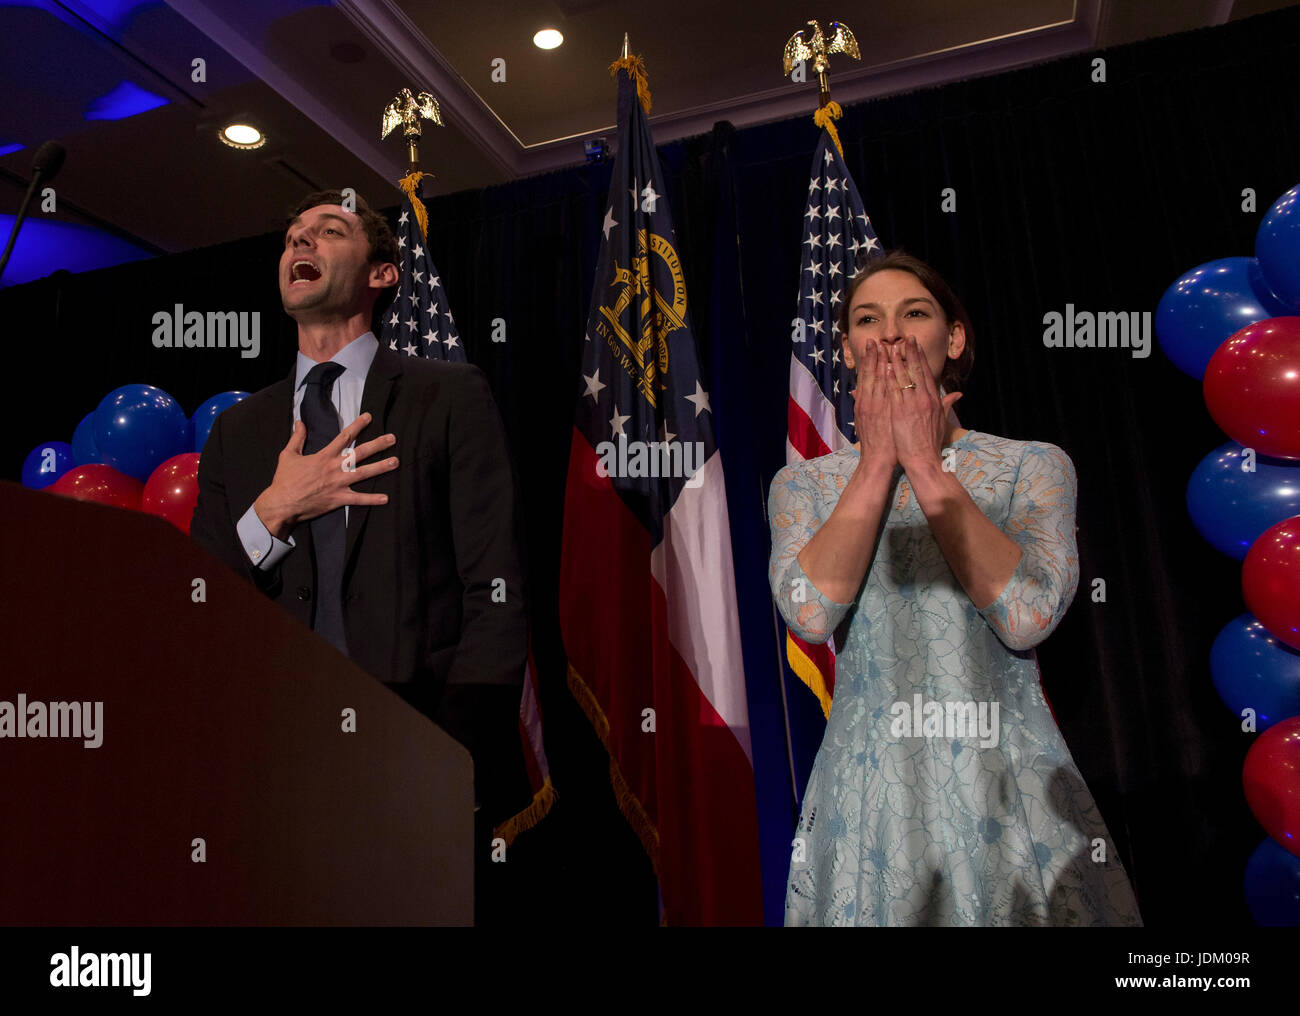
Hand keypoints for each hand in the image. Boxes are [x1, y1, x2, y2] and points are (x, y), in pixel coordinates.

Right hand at [254, 412, 397, 539]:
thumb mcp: (288, 455)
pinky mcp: (338, 499)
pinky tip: (386, 498)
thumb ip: (297, 438)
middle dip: (378, 444)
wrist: (282, 503)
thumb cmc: (284, 480)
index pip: (344, 436)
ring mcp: (338, 484)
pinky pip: (358, 499)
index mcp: (324, 456)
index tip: (369, 417)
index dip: (358, 425)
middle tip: (392, 438)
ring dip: (381, 467)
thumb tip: (300, 422)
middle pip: (361, 453)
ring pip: (364, 473)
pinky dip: (372, 499)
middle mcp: (335, 468)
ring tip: (396, 461)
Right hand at [851, 341, 897, 473]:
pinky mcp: (887, 412)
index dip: (869, 360)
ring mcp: (878, 406)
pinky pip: (888, 390)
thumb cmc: (873, 441)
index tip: (872, 345)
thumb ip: (861, 404)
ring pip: (880, 379)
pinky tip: (890, 364)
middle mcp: (868, 402)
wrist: (878, 459)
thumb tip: (857, 392)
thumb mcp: (863, 421)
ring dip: (883, 361)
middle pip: (871, 374)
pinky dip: (888, 377)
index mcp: (864, 403)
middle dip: (874, 356)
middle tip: (877, 339)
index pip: (866, 376)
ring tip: (886, 345)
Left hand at [885, 335, 961, 469]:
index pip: (927, 374)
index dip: (921, 358)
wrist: (923, 460)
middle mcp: (925, 400)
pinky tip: (886, 367)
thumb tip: (958, 394)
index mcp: (934, 401)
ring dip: (897, 361)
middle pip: (917, 371)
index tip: (916, 346)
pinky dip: (890, 378)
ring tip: (891, 347)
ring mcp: (912, 405)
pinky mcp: (900, 412)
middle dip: (911, 353)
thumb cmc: (930, 443)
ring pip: (904, 378)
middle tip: (906, 338)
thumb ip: (947, 404)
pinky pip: (894, 391)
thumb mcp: (942, 421)